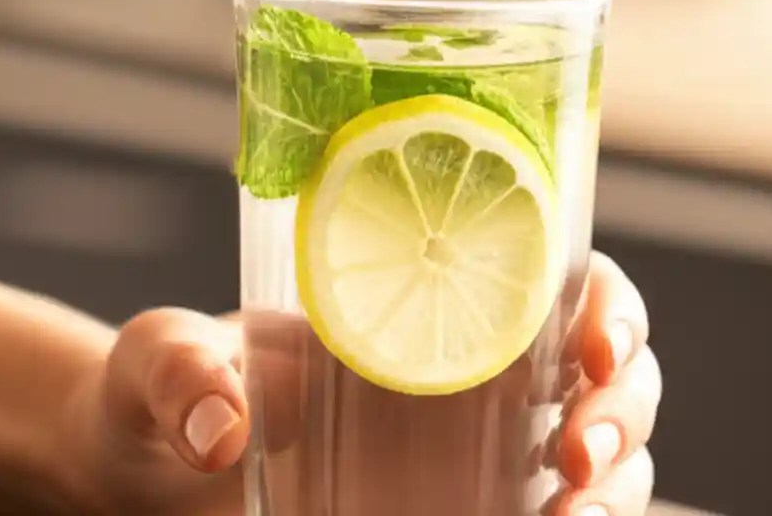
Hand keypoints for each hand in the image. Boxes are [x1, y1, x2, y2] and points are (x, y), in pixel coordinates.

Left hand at [59, 251, 659, 515]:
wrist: (150, 474)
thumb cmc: (165, 393)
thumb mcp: (159, 365)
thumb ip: (179, 372)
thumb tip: (219, 428)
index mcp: (425, 302)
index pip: (556, 279)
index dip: (607, 304)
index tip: (596, 345)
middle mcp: (475, 373)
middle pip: (608, 373)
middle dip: (622, 409)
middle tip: (579, 456)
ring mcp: (481, 453)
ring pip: (608, 457)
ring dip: (619, 486)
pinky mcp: (467, 513)